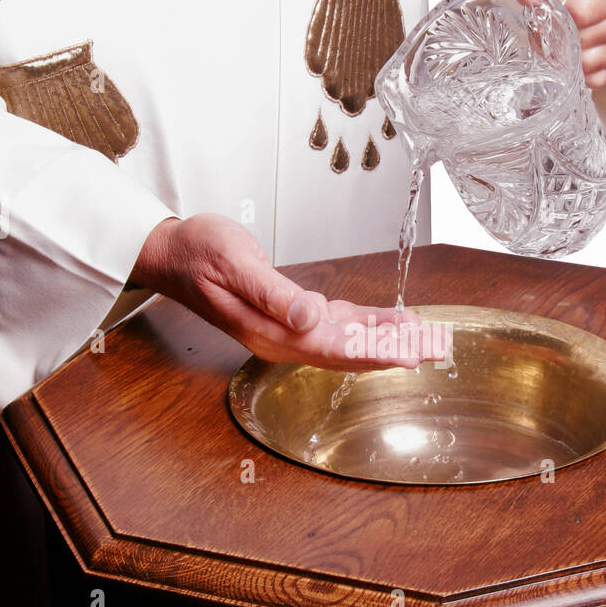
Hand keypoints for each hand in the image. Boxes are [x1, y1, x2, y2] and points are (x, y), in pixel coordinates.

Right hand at [132, 213, 436, 370]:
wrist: (172, 252)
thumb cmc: (198, 253)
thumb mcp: (236, 264)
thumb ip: (274, 293)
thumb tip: (309, 316)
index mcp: (271, 332)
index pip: (333, 349)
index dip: (374, 353)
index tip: (409, 354)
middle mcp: (282, 338)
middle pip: (348, 353)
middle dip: (391, 351)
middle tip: (433, 350)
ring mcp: (287, 329)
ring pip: (347, 341)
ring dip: (385, 339)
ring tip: (425, 338)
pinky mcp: (291, 314)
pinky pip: (337, 325)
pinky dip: (367, 324)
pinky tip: (392, 321)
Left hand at [523, 0, 605, 89]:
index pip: (582, 13)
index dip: (555, 11)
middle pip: (589, 39)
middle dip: (559, 32)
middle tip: (545, 13)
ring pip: (595, 60)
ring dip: (568, 51)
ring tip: (558, 25)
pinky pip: (604, 73)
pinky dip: (581, 66)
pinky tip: (572, 43)